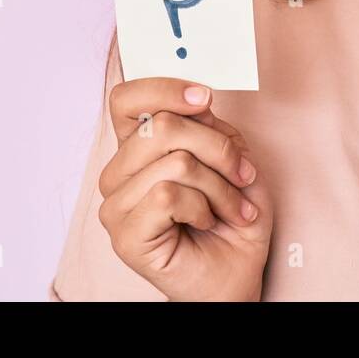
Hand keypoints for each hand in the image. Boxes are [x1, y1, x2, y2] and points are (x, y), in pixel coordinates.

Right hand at [98, 77, 272, 300]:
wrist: (239, 268)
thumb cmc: (232, 214)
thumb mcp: (231, 155)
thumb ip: (207, 125)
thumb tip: (196, 100)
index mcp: (139, 147)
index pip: (126, 100)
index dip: (164, 89)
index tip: (204, 97)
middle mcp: (119, 173)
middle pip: (162, 127)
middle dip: (218, 149)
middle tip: (242, 173)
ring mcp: (116, 204)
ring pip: (174, 163)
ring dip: (219, 186)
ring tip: (231, 206)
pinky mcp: (124, 235)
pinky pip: (168, 195)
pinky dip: (203, 207)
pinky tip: (207, 222)